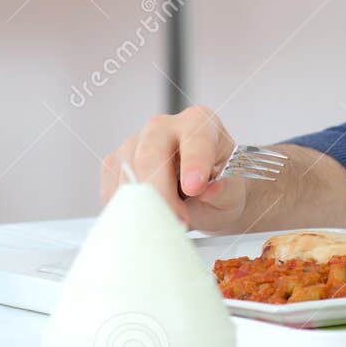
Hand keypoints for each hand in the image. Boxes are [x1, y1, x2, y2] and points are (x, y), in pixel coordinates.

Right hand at [101, 105, 245, 231]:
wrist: (204, 197)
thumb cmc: (221, 188)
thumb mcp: (233, 192)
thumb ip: (225, 190)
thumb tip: (210, 190)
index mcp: (200, 122)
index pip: (195, 138)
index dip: (194, 163)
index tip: (195, 187)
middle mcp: (164, 126)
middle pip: (150, 155)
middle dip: (161, 193)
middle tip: (177, 222)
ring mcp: (135, 143)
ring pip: (127, 173)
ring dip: (144, 206)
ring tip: (168, 224)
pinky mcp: (116, 164)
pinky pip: (112, 188)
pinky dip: (126, 209)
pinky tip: (147, 218)